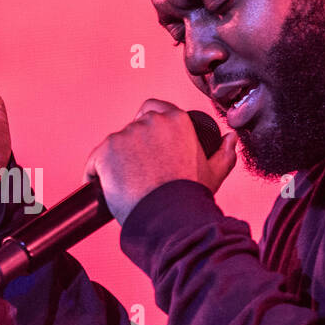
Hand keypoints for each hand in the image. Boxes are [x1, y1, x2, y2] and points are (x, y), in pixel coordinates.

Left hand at [83, 99, 237, 224]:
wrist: (168, 216)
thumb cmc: (190, 196)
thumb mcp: (214, 172)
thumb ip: (224, 152)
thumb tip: (230, 138)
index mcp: (176, 120)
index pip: (154, 108)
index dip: (148, 127)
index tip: (148, 146)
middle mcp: (150, 121)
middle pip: (132, 128)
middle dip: (133, 148)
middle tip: (138, 173)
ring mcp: (125, 135)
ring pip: (114, 145)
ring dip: (116, 162)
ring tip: (126, 186)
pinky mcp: (105, 151)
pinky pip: (94, 161)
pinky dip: (95, 173)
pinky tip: (105, 188)